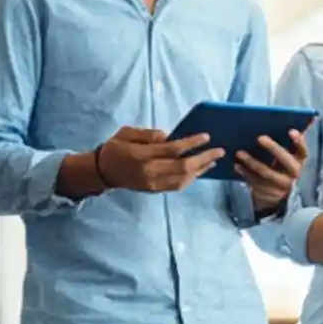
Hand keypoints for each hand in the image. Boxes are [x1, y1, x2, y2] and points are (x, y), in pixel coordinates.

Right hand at [96, 127, 223, 191]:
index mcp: (141, 155)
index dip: (191, 143)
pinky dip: (191, 178)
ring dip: (201, 170)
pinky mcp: (154, 190)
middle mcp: (149, 172)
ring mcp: (152, 184)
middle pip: (182, 167)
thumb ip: (148, 134)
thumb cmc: (116, 147)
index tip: (206, 136)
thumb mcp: (127, 133)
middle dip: (203, 158)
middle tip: (219, 150)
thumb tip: (169, 136)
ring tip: (214, 160)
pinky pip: (177, 186)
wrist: (103, 172)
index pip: (172, 150)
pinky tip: (200, 170)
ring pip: (183, 180)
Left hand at [234, 128, 310, 212]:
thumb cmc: (280, 167)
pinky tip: (237, 165)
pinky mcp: (269, 194)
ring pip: (267, 173)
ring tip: (239, 152)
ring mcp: (282, 186)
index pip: (303, 151)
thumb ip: (287, 143)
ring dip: (252, 162)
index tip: (291, 131)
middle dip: (273, 148)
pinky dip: (245, 173)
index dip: (299, 142)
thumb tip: (291, 122)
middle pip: (286, 161)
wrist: (276, 195)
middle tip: (260, 137)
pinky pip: (255, 182)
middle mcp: (294, 174)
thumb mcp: (286, 156)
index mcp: (299, 161)